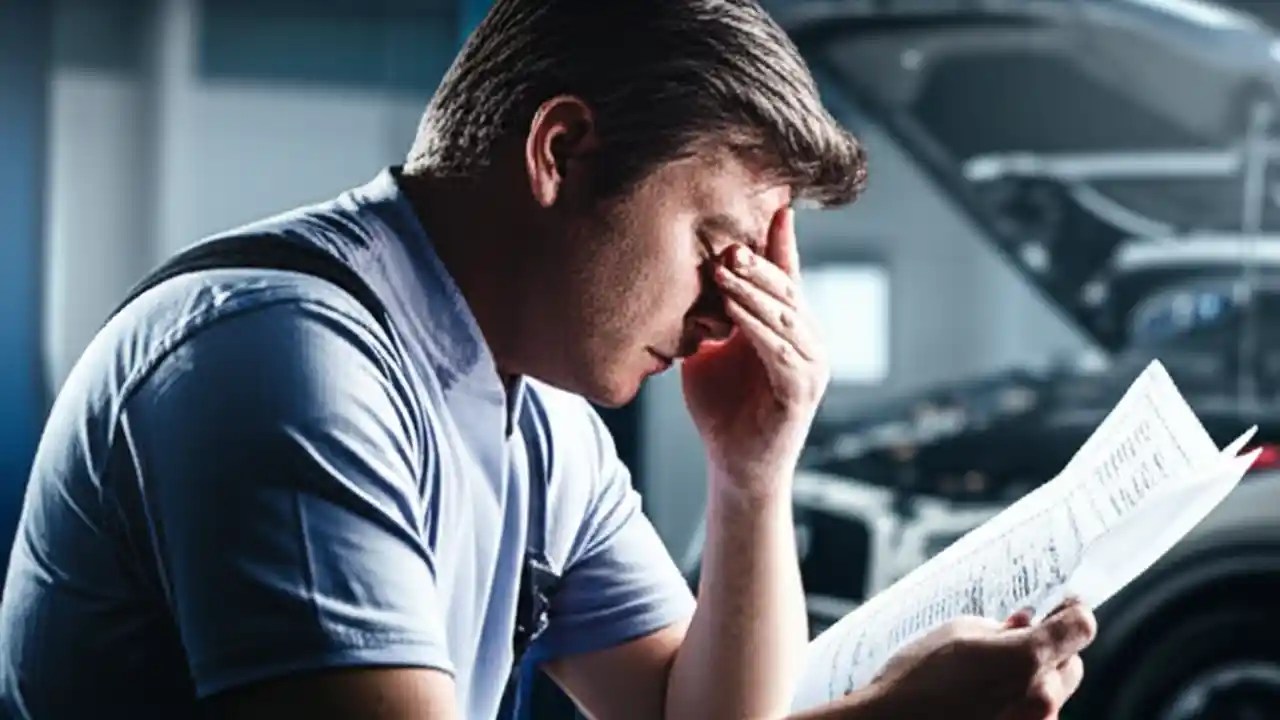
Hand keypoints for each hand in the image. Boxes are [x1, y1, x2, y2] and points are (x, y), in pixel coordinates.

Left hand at [681, 207, 828, 494]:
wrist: (734, 466)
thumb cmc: (721, 408)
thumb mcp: (709, 350)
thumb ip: (709, 316)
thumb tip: (683, 275)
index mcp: (786, 326)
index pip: (786, 276)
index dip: (780, 242)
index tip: (775, 204)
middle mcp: (806, 340)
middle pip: (785, 289)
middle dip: (757, 261)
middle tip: (727, 239)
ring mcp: (810, 365)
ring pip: (784, 316)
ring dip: (754, 290)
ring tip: (725, 265)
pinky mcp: (801, 391)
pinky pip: (781, 351)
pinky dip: (758, 328)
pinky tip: (734, 311)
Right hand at [869, 601, 1096, 719]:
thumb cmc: (914, 679)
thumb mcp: (956, 634)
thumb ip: (1000, 629)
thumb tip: (1024, 625)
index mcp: (1026, 659)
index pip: (1080, 627)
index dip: (1071, 612)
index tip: (1060, 607)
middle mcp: (1040, 697)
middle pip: (1072, 664)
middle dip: (1051, 651)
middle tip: (1015, 643)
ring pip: (1054, 694)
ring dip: (1034, 681)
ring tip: (990, 677)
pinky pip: (1035, 716)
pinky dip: (1020, 704)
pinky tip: (985, 699)